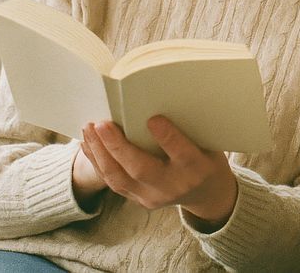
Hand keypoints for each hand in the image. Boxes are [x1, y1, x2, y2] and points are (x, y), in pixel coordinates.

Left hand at [79, 116, 237, 229]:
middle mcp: (174, 186)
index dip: (167, 137)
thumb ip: (189, 128)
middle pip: (142, 169)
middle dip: (119, 147)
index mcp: (198, 169)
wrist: (206, 194)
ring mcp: (153, 197)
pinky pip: (113, 182)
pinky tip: (89, 143)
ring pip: (120, 178)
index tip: (153, 118)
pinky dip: (97, 161)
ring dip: (101, 153)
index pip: (181, 153)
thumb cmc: (206, 157)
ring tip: (89, 128)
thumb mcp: (209, 143)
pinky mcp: (138, 200)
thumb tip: (160, 98)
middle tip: (103, 124)